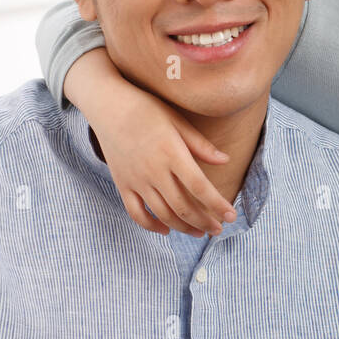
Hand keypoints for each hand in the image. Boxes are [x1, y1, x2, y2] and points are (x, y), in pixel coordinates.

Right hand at [68, 50, 237, 236]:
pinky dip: (151, 225)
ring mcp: (136, 180)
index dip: (217, 204)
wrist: (107, 106)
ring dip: (184, 227)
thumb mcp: (177, 120)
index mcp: (171, 153)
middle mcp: (153, 170)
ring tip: (200, 232)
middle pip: (183, 206)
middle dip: (204, 222)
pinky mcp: (122, 184)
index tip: (231, 216)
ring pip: (162, 214)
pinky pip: (136, 213)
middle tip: (219, 229)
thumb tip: (226, 160)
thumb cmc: (147, 109)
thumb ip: (201, 145)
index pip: (199, 186)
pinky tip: (166, 230)